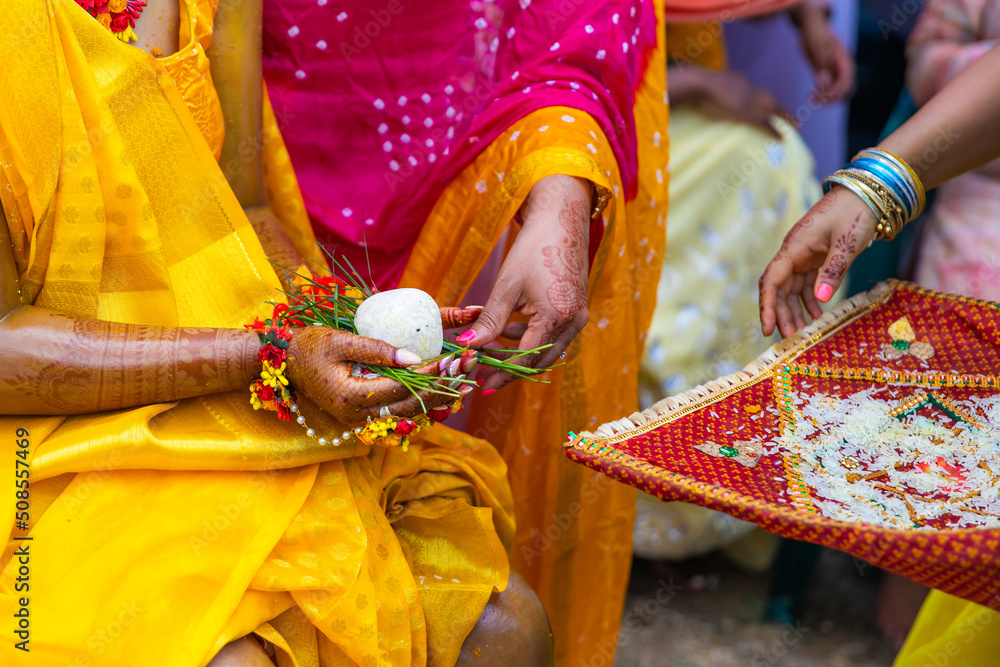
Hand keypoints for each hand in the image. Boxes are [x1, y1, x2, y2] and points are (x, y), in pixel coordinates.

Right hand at [285, 307, 480, 425]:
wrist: (284, 362)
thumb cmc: (309, 346)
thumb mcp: (340, 341)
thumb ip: (377, 350)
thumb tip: (414, 358)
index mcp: (352, 397)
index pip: (402, 388)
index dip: (430, 374)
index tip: (453, 359)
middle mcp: (358, 416)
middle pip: (411, 405)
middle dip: (442, 387)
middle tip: (468, 369)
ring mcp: (361, 420)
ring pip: (409, 413)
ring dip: (437, 397)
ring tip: (464, 382)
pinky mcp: (363, 416)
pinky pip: (398, 412)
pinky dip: (421, 402)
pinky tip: (441, 391)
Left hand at [460, 175, 591, 391]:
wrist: (562, 220)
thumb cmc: (533, 248)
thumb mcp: (507, 286)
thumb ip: (489, 321)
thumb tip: (467, 346)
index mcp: (557, 317)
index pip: (526, 359)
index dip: (502, 372)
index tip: (480, 381)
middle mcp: (573, 322)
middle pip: (539, 361)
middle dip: (510, 369)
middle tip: (483, 374)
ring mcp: (578, 317)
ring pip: (547, 351)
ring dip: (519, 352)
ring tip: (489, 349)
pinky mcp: (576, 311)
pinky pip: (553, 336)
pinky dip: (530, 338)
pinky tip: (508, 330)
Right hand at [672, 66, 794, 138]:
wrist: (700, 84)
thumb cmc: (699, 85)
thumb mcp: (713, 83)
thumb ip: (720, 88)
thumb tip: (717, 92)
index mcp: (742, 82)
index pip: (758, 93)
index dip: (766, 102)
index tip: (772, 108)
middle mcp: (750, 90)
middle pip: (770, 100)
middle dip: (782, 109)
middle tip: (795, 118)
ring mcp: (749, 102)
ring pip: (773, 110)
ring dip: (786, 118)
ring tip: (797, 126)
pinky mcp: (746, 114)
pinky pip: (764, 123)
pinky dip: (774, 130)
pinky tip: (782, 137)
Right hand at [758, 187, 876, 337]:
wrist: (867, 193)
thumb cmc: (855, 212)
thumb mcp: (846, 243)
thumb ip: (833, 271)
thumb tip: (821, 300)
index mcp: (793, 247)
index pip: (771, 281)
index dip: (767, 306)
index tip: (767, 328)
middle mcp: (793, 253)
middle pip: (779, 290)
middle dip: (782, 314)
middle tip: (790, 339)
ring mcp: (803, 256)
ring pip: (791, 289)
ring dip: (794, 311)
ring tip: (802, 333)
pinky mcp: (815, 258)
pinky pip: (806, 284)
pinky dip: (810, 300)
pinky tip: (817, 315)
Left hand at [792, 3, 854, 101]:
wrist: (812, 29)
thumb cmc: (815, 37)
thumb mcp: (817, 49)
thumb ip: (821, 66)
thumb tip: (823, 83)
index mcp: (844, 59)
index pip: (847, 79)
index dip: (837, 90)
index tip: (823, 96)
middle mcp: (843, 67)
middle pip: (845, 88)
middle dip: (832, 97)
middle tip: (815, 100)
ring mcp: (837, 71)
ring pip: (838, 91)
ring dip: (827, 98)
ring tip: (812, 100)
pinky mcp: (829, 74)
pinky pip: (830, 88)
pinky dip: (822, 94)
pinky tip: (811, 96)